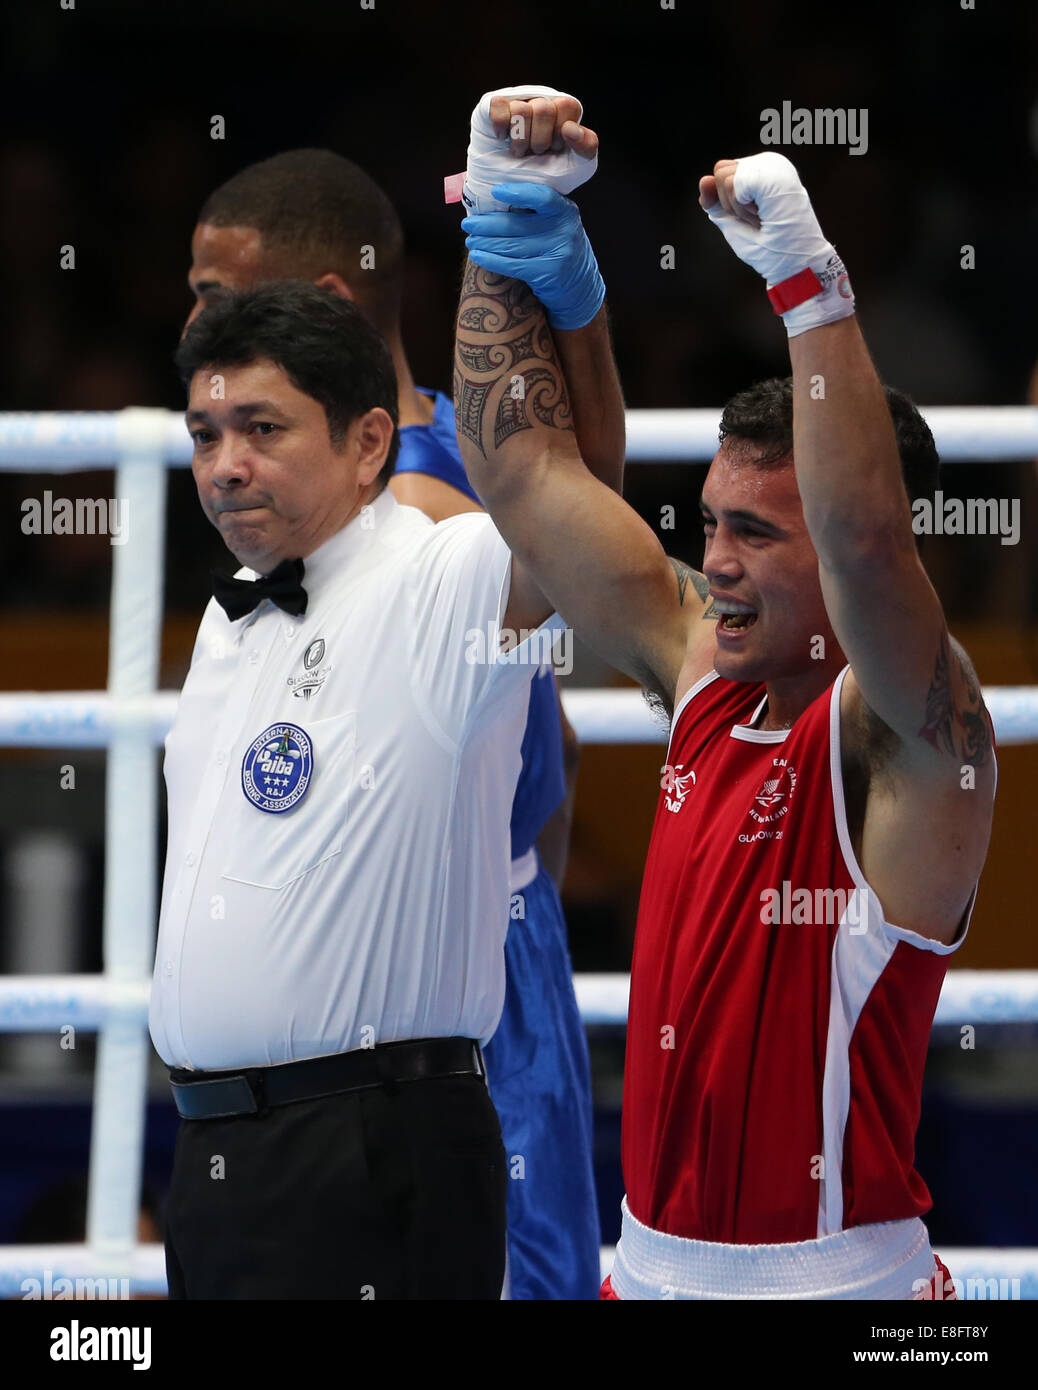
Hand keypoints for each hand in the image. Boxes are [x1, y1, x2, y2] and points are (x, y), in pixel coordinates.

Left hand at [461, 182, 604, 330]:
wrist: (580, 286)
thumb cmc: (559, 248)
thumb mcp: (557, 225)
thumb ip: (536, 214)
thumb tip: (493, 203)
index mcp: (565, 210)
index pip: (541, 196)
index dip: (518, 193)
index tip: (495, 192)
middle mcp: (563, 230)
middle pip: (517, 224)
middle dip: (487, 224)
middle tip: (467, 224)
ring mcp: (557, 253)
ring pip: (511, 245)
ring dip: (485, 243)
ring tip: (470, 241)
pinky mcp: (547, 273)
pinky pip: (512, 265)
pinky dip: (491, 260)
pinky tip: (477, 256)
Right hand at [463, 85, 597, 214]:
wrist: (515, 192)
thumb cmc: (547, 175)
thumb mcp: (578, 166)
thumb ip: (587, 146)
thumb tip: (571, 128)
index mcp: (562, 111)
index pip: (567, 106)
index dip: (561, 134)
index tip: (556, 149)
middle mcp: (540, 101)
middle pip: (544, 109)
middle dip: (540, 142)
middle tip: (535, 153)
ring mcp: (517, 101)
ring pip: (521, 110)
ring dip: (519, 141)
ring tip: (519, 151)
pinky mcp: (493, 106)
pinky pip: (498, 106)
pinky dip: (500, 128)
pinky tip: (502, 138)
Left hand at [698, 152, 854, 335]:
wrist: (794, 265)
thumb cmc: (770, 249)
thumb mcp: (733, 223)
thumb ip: (715, 202)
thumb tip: (704, 179)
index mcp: (762, 172)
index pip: (722, 174)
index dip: (728, 203)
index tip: (755, 218)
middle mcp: (768, 163)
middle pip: (720, 170)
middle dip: (730, 203)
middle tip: (759, 218)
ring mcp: (772, 166)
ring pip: (724, 176)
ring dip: (737, 208)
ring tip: (763, 217)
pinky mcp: (771, 173)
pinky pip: (732, 182)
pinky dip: (741, 206)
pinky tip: (762, 213)